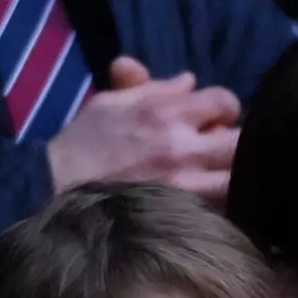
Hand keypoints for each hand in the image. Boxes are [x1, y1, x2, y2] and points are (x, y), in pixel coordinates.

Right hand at [46, 62, 241, 202]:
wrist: (56, 190)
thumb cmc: (83, 144)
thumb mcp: (110, 102)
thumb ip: (152, 87)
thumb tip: (190, 81)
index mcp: (167, 113)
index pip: (226, 102)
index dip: (224, 109)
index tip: (212, 120)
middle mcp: (183, 148)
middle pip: (240, 143)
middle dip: (236, 144)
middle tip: (220, 152)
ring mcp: (186, 186)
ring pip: (236, 181)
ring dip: (232, 177)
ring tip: (216, 179)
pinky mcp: (182, 216)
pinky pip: (219, 210)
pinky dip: (220, 204)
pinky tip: (209, 202)